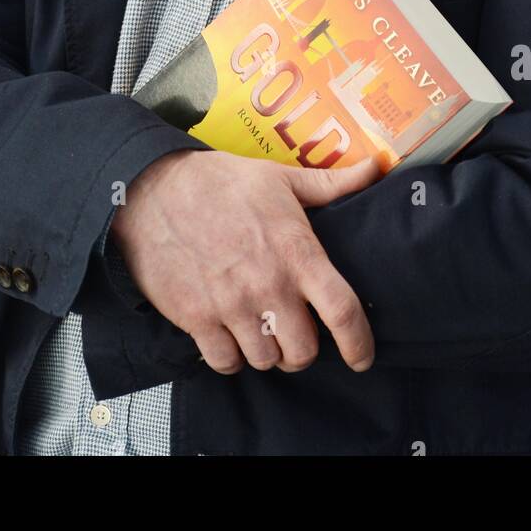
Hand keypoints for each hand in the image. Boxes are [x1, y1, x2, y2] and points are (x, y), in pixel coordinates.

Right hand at [109, 149, 382, 375]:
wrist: (154, 190)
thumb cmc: (222, 182)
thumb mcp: (280, 178)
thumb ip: (331, 183)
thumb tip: (376, 167)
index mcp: (296, 252)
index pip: (342, 311)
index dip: (359, 343)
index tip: (362, 357)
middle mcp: (268, 286)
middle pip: (304, 351)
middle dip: (304, 349)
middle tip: (295, 333)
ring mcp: (231, 306)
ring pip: (266, 360)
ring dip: (267, 351)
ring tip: (261, 329)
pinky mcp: (197, 319)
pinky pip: (225, 363)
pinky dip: (231, 357)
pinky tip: (230, 336)